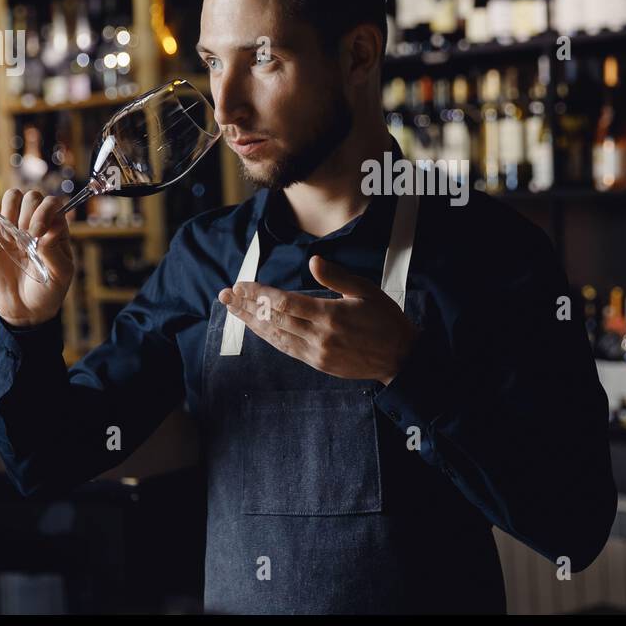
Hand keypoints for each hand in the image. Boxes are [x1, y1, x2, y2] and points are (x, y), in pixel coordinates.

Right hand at [0, 189, 74, 326]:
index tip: (38, 233)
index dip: (45, 212)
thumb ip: (54, 252)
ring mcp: (14, 225)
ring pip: (12, 195)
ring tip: (11, 235)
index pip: (53, 203)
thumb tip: (45, 233)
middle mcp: (36, 222)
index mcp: (56, 228)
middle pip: (32, 196)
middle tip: (25, 238)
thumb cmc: (48, 289)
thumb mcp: (60, 274)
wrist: (24, 306)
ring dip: (10, 210)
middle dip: (28, 213)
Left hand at [219, 256, 417, 383]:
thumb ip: (337, 277)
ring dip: (251, 323)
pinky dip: (268, 337)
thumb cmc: (386, 320)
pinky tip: (256, 329)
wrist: (401, 359)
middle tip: (224, 296)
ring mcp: (317, 353)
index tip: (241, 285)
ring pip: (275, 336)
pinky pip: (286, 349)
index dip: (259, 293)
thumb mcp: (366, 291)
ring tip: (232, 310)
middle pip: (273, 319)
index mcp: (329, 315)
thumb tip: (313, 261)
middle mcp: (319, 336)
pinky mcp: (318, 364)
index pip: (283, 302)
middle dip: (246, 306)